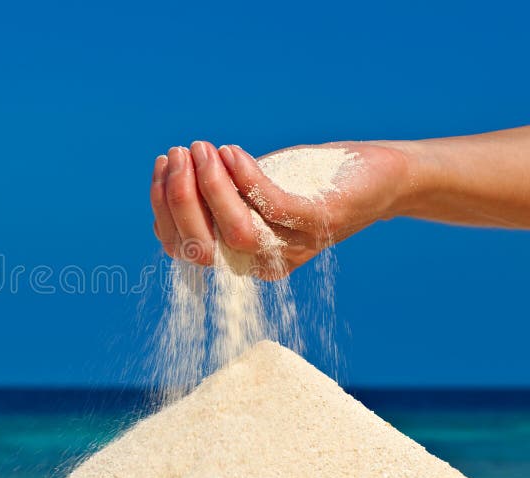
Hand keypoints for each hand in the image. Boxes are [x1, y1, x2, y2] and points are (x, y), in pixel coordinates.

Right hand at [150, 141, 411, 278]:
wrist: (381, 178)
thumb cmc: (308, 182)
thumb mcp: (253, 192)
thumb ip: (217, 198)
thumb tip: (167, 185)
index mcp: (240, 258)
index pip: (182, 248)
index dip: (163, 209)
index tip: (163, 165)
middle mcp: (263, 262)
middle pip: (201, 247)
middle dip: (179, 198)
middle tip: (179, 153)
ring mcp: (292, 246)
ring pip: (233, 231)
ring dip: (209, 186)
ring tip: (201, 148)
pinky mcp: (318, 223)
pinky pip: (271, 207)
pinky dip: (244, 177)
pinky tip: (231, 151)